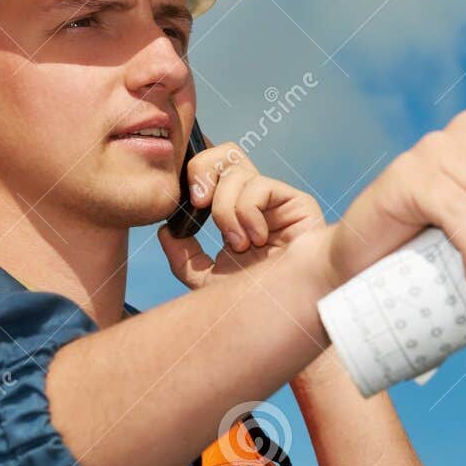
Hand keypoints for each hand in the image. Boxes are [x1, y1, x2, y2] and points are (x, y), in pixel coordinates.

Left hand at [157, 138, 325, 289]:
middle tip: (199, 203)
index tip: (187, 205)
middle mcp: (256, 201)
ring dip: (226, 210)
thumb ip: (184, 258)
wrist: (282, 312)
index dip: (194, 175)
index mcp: (235, 212)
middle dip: (202, 171)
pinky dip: (248, 213)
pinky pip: (259, 186)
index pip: (212, 169)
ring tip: (238, 243)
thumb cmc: (252, 300)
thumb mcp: (206, 281)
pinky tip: (257, 239)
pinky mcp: (298, 203)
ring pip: (236, 171)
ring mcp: (277, 200)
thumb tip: (167, 231)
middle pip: (225, 153)